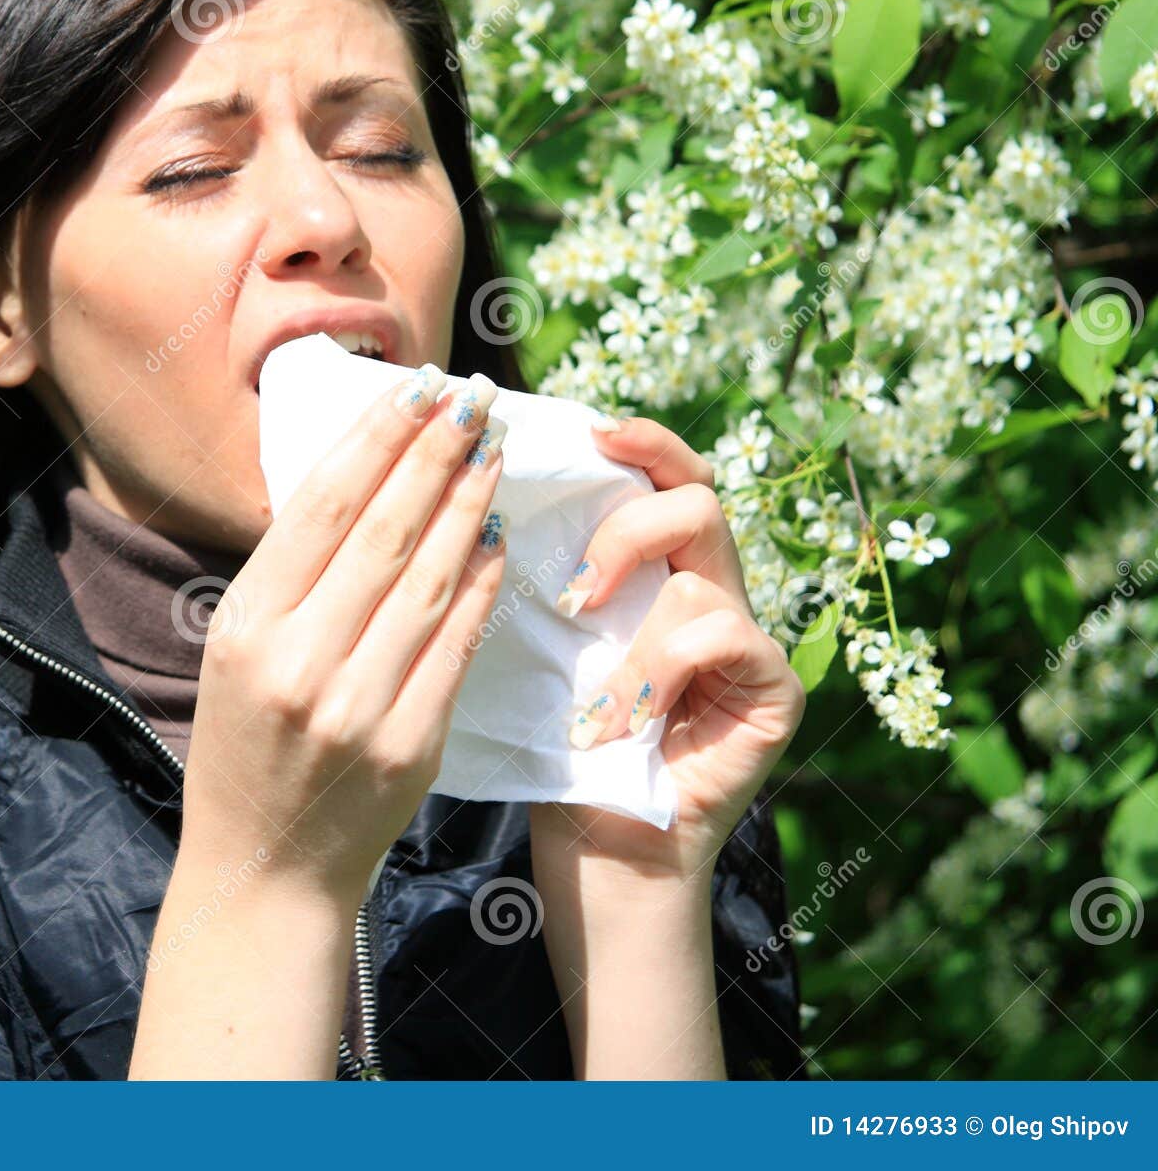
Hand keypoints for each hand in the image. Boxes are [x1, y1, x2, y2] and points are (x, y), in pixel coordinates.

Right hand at [182, 364, 509, 904]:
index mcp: (244, 625)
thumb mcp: (234, 651)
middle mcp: (298, 660)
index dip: (378, 438)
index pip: (323, 505)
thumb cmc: (246, 749)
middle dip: (438, 452)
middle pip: (386, 530)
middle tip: (476, 397)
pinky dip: (483, 584)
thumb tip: (363, 477)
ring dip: (470, 504)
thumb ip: (289, 576)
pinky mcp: (411, 745)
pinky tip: (498, 538)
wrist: (266, 870)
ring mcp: (358, 706)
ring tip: (496, 452)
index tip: (418, 387)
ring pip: (433, 579)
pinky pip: (459, 644)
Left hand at [531, 415, 804, 882]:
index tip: (592, 430)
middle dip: (631, 525)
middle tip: (578, 591)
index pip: (665, 478)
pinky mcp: (775, 688)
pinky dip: (661, 674)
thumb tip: (501, 490)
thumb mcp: (543, 643)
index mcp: (655, 571)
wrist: (596, 845)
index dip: (642, 442)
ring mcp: (748, 638)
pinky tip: (628, 724)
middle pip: (699, 499)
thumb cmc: (558, 747)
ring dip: (631, 643)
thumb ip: (550, 574)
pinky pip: (721, 636)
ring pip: (699, 578)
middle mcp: (708, 591)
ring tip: (595, 707)